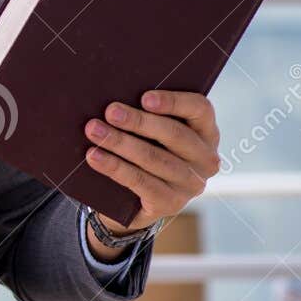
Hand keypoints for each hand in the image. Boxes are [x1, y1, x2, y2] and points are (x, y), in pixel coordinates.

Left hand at [83, 89, 221, 232]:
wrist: (132, 199)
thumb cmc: (141, 149)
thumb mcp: (149, 131)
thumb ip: (144, 113)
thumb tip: (115, 99)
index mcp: (206, 132)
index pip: (200, 109)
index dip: (174, 102)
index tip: (144, 97)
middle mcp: (205, 159)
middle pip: (174, 134)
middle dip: (138, 121)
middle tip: (110, 112)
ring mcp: (190, 184)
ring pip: (154, 158)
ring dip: (120, 142)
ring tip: (94, 131)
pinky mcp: (170, 203)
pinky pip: (140, 182)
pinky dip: (114, 167)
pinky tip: (94, 157)